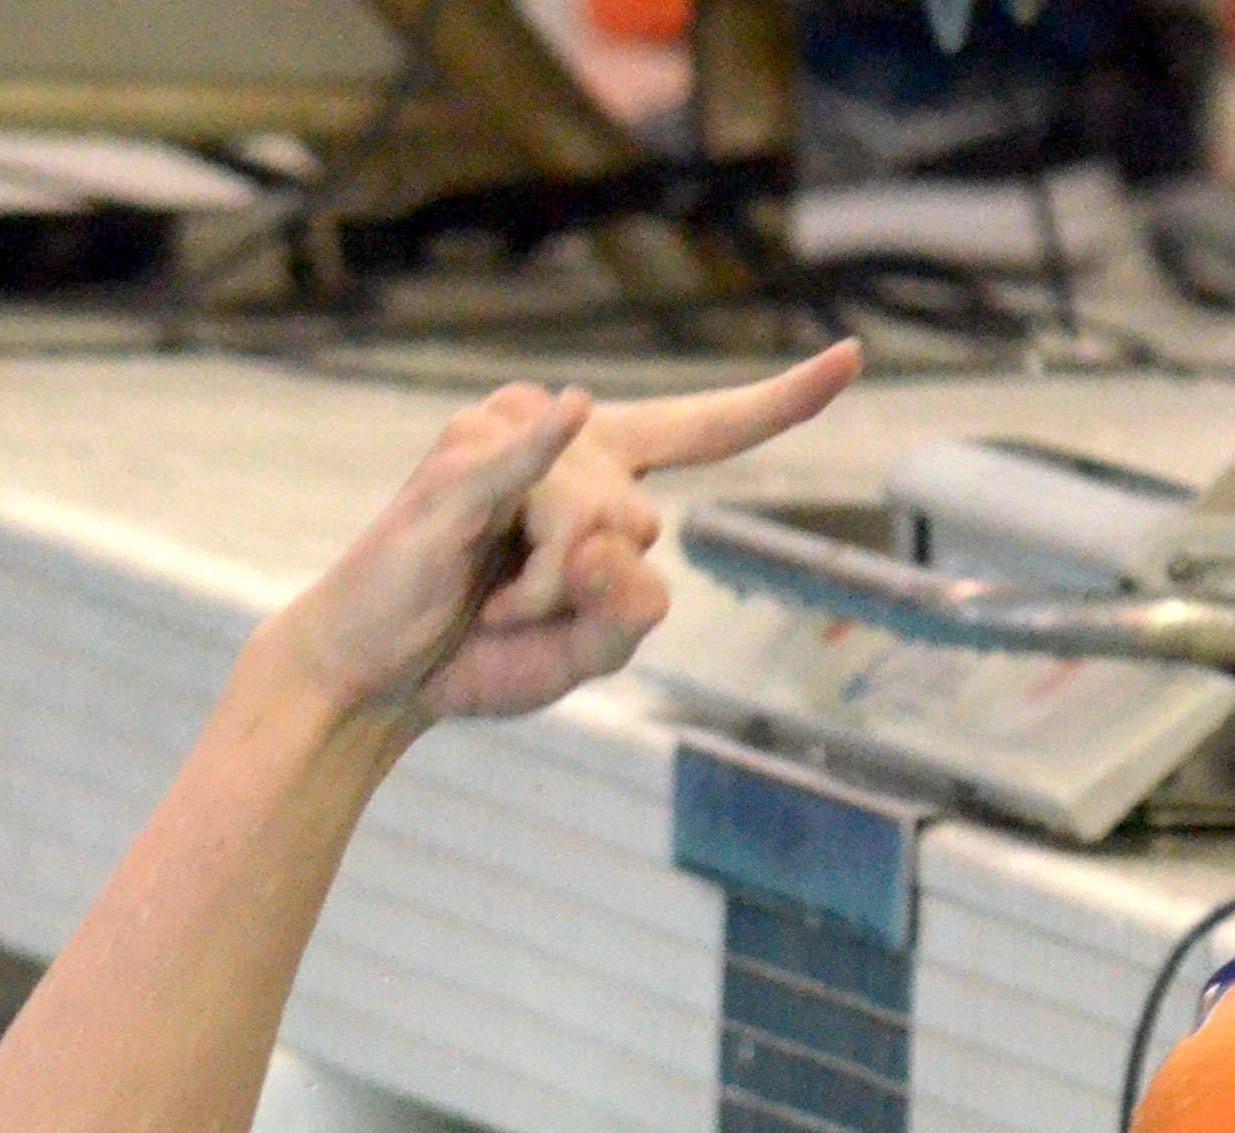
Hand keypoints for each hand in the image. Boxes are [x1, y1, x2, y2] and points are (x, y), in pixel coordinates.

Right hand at [265, 344, 862, 726]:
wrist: (382, 674)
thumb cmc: (483, 651)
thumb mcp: (589, 652)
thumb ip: (632, 612)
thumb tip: (620, 548)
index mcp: (604, 469)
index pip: (706, 429)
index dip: (780, 400)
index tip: (851, 357)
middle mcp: (563, 433)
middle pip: (643, 524)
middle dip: (589, 596)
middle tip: (512, 611)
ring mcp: (507, 437)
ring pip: (594, 531)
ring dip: (541, 598)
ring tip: (482, 599)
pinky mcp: (460, 470)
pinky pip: (528, 461)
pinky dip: (542, 452)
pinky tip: (564, 417)